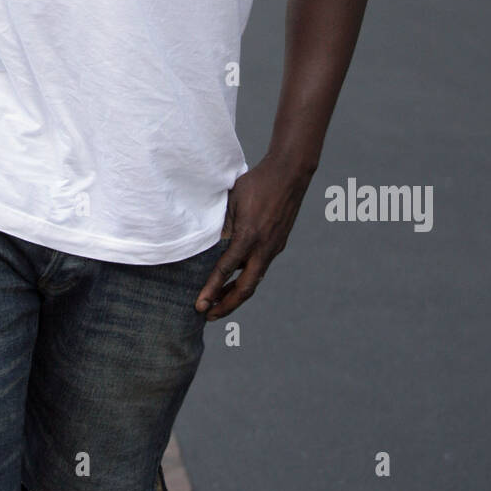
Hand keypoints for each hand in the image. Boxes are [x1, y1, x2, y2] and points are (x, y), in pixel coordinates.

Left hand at [195, 153, 312, 319]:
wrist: (290, 174)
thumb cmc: (257, 183)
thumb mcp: (232, 202)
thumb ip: (222, 226)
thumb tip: (208, 246)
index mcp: (249, 236)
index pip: (226, 270)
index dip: (211, 290)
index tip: (200, 306)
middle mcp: (264, 247)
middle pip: (246, 288)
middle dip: (226, 305)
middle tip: (208, 316)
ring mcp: (273, 247)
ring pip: (255, 279)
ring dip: (236, 293)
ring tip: (218, 303)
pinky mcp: (278, 244)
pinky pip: (260, 267)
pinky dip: (246, 277)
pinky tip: (235, 280)